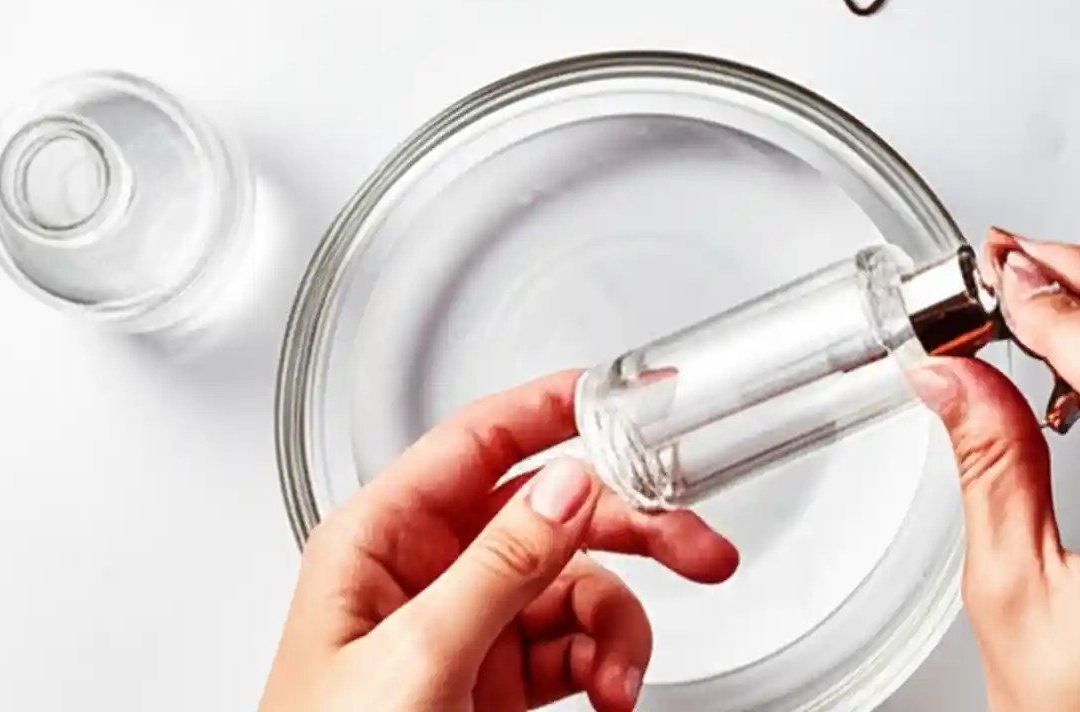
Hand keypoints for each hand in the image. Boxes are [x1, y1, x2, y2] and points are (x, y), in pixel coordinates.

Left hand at [259, 371, 738, 711]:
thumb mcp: (416, 656)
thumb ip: (498, 568)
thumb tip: (564, 488)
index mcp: (382, 537)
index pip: (480, 440)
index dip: (556, 407)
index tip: (627, 396)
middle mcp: (426, 569)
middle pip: (550, 513)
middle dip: (629, 530)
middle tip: (696, 549)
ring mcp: (465, 624)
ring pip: (574, 589)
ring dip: (618, 631)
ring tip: (621, 681)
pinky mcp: (492, 679)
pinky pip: (572, 649)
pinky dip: (604, 668)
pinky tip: (609, 693)